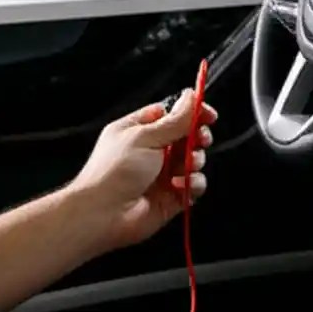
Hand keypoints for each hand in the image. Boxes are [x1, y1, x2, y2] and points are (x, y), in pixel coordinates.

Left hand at [70, 89, 217, 249]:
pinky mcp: (173, 195)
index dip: (192, 113)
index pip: (172, 114)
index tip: (208, 115)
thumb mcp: (146, 137)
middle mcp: (152, 151)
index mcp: (139, 130)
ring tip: (184, 168)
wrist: (104, 215)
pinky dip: (193, 184)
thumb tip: (191, 96)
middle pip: (188, 136)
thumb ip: (175, 119)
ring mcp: (163, 174)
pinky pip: (195, 184)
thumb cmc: (114, 172)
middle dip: (198, 138)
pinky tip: (180, 186)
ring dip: (194, 162)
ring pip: (194, 160)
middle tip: (199, 141)